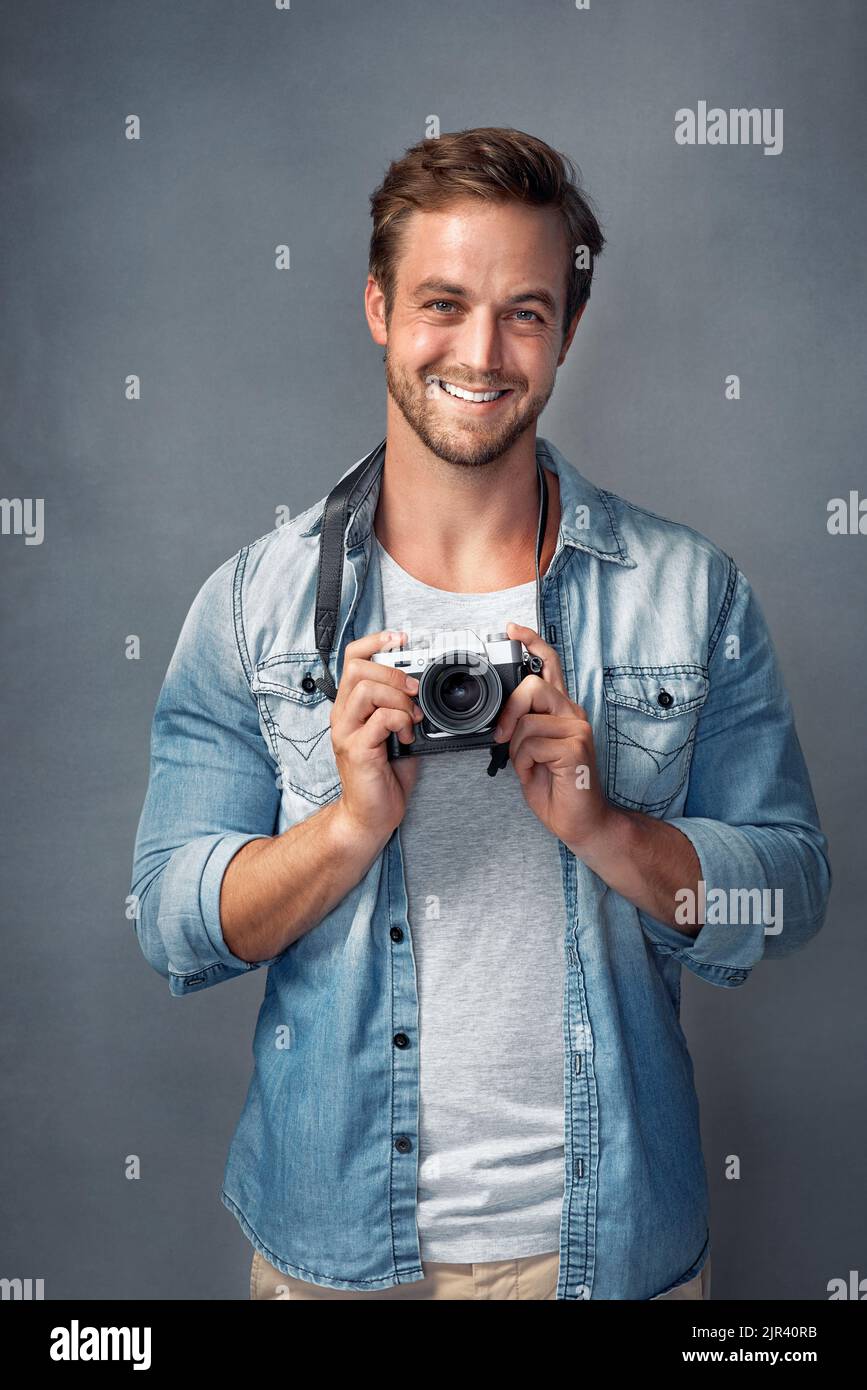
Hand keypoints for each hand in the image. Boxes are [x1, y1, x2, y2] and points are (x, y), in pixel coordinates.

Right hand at [329, 628, 422, 847]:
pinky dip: (401, 722)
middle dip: (393, 673)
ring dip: (398, 698)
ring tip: (411, 717)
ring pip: (366, 689)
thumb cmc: (384, 775)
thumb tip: (424, 685)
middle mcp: (343, 715)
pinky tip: (407, 736)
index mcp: (351, 706)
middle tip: (413, 691)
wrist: (370, 816)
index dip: (376, 641)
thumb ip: (402, 707)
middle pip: (357, 668)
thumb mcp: (396, 732)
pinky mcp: (357, 749)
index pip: (352, 658)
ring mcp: (346, 732)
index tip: (401, 638)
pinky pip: (380, 719)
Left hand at [493, 621, 615, 855]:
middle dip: (509, 710)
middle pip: (533, 685)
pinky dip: (523, 763)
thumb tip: (500, 716)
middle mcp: (573, 715)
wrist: (580, 821)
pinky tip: (536, 774)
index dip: (532, 643)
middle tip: (502, 735)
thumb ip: (521, 727)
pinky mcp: (575, 747)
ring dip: (516, 748)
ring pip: (527, 720)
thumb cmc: (556, 788)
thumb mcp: (530, 752)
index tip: (512, 629)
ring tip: (529, 766)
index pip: (550, 666)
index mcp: (562, 712)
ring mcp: (577, 729)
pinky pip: (531, 743)